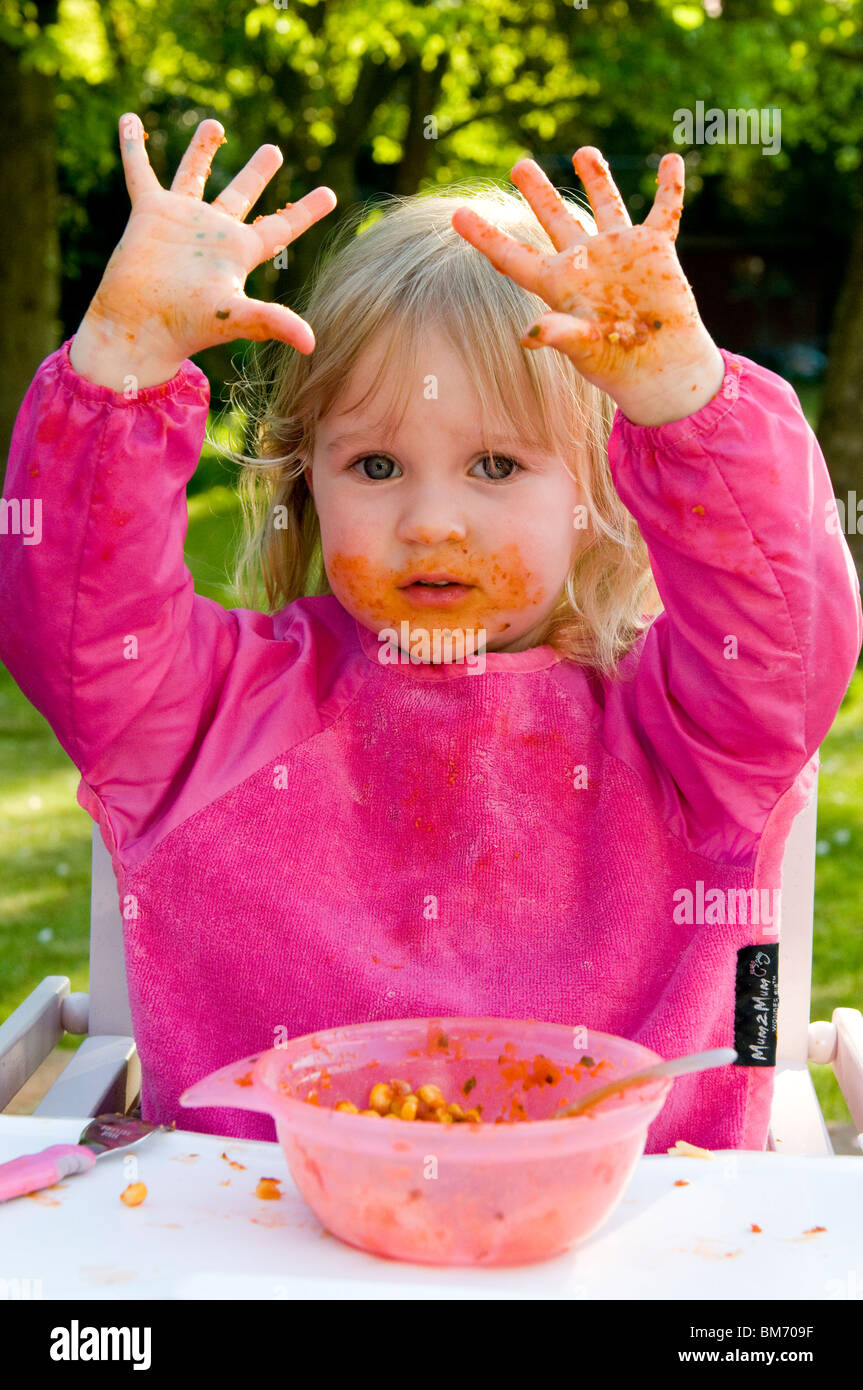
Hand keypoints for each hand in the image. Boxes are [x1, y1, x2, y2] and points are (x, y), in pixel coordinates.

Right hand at [83, 112, 336, 360]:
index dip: (306, 211)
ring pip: (195, 174)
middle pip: (242, 194)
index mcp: (240, 252)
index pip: (282, 227)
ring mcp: (181, 219)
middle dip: (257, 172)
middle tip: (274, 150)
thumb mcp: (235, 317)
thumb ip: (272, 322)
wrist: (140, 326)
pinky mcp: (149, 212)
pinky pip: (140, 172)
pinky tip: (129, 118)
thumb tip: (312, 344)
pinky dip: (132, 146)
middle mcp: (213, 233)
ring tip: (215, 124)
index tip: (330, 194)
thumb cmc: (187, 325)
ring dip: (202, 149)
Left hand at [451, 147, 723, 425]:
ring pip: (606, 204)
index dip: (484, 236)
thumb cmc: (616, 364)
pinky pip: (664, 210)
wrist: (661, 366)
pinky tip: (671, 160)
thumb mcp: (583, 349)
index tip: (456, 214)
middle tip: (518, 165)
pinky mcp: (654, 250)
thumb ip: (558, 334)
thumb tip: (527, 335)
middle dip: (538, 191)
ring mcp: (619, 252)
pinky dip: (669, 186)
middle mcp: (585, 262)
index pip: (512, 256)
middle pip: (555, 219)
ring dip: (597, 177)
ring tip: (583, 152)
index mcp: (558, 284)